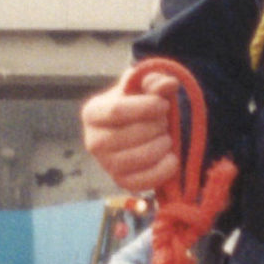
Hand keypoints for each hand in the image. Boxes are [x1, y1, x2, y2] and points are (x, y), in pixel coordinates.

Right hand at [81, 69, 181, 193]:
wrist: (137, 127)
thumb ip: (155, 81)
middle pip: (128, 136)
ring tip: (167, 138)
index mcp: (93, 113)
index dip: (146, 107)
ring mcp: (105, 164)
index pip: (117, 111)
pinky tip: (171, 158)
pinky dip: (162, 170)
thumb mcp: (144, 86)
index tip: (164, 105)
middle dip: (156, 127)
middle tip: (165, 123)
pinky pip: (142, 182)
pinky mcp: (120, 182)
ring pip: (136, 160)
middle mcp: (93, 141)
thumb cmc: (139, 103)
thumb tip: (168, 84)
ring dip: (160, 147)